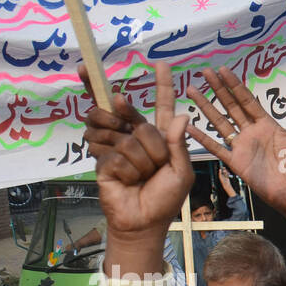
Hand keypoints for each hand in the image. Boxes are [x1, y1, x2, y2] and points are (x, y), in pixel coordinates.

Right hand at [81, 64, 193, 240]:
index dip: (161, 85)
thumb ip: (179, 145)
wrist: (143, 222)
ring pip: (121, 134)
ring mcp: (115, 144)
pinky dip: (124, 169)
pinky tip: (125, 180)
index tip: (160, 63)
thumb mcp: (181, 173)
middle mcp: (135, 136)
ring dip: (135, 159)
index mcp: (159, 137)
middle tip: (153, 164)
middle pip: (132, 116)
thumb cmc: (165, 199)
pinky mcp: (101, 157)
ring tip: (138, 175)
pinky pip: (113, 152)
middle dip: (144, 140)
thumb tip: (183, 115)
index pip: (160, 105)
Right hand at [187, 68, 285, 219]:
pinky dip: (202, 138)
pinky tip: (188, 127)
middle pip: (231, 107)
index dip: (235, 85)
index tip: (222, 70)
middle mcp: (253, 134)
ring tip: (191, 90)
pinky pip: (216, 148)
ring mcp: (244, 148)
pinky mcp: (238, 164)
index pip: (248, 101)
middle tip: (204, 72)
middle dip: (217, 89)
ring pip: (220, 123)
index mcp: (269, 125)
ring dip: (206, 107)